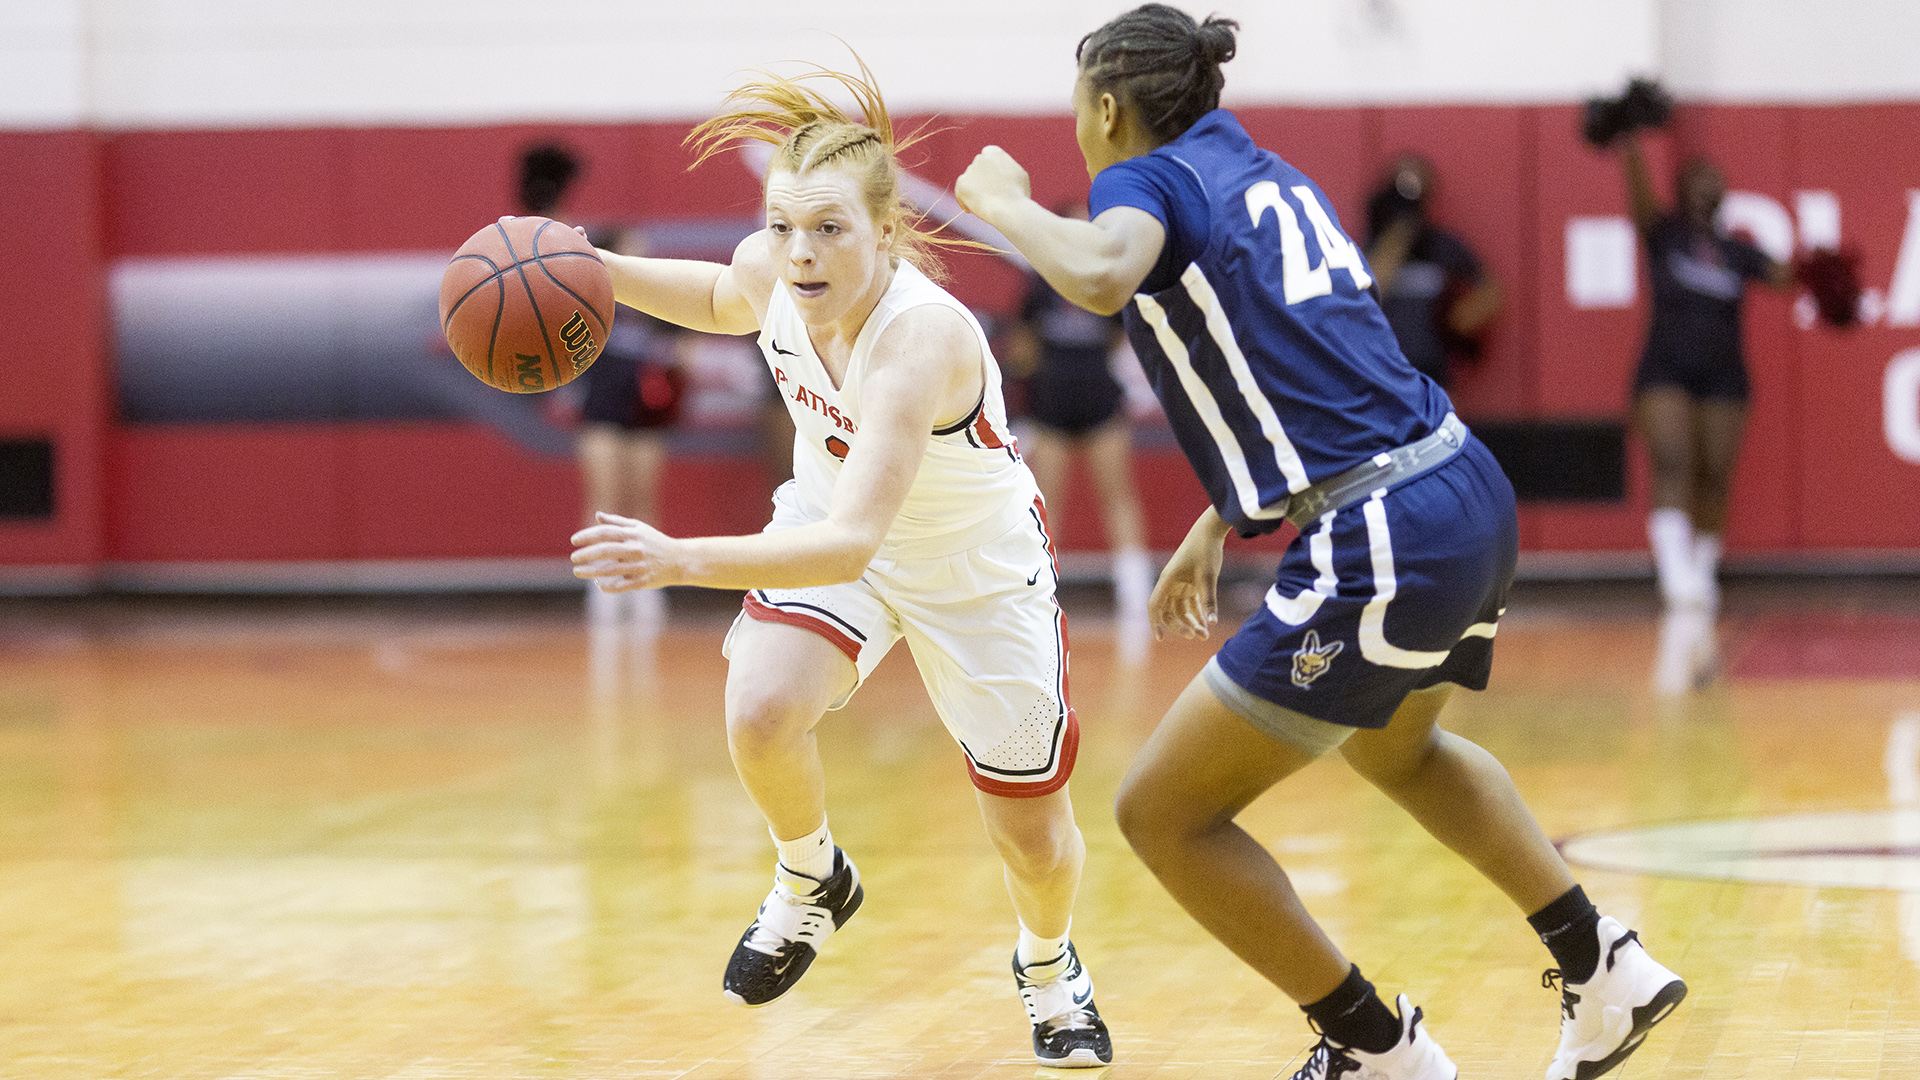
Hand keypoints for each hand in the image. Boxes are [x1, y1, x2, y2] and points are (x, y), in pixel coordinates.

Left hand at [570, 512, 680, 591]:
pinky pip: (621, 586)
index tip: (574, 541)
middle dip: (587, 554)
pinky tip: (598, 584)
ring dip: (591, 572)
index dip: (588, 536)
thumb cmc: (655, 542)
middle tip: (573, 558)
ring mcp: (640, 566)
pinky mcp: (643, 581)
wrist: (679, 560)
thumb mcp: (639, 528)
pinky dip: (607, 586)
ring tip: (577, 571)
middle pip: (607, 550)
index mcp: (633, 534)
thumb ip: (617, 522)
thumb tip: (597, 515)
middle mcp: (636, 549)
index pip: (606, 533)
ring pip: (611, 570)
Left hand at [955, 145, 1031, 226]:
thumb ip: (1007, 168)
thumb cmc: (1018, 195)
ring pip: (969, 180)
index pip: (987, 155)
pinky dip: (963, 200)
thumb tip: (1002, 170)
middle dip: (980, 179)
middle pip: (977, 168)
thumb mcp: (1019, 175)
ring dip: (973, 190)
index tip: (990, 179)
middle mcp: (981, 158)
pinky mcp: (962, 183)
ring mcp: (971, 170)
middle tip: (986, 194)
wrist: (1009, 208)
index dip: (988, 168)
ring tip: (981, 206)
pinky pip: (959, 192)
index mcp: (995, 154)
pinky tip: (970, 210)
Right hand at [1150, 510, 1227, 639]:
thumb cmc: (1205, 550)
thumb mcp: (1208, 577)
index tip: (1160, 638)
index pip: (1155, 606)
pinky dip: (1197, 613)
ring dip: (1191, 622)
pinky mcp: (1191, 583)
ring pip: (1181, 609)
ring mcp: (1180, 584)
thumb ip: (1208, 600)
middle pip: (1169, 611)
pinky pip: (1191, 603)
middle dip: (1180, 626)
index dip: (1155, 622)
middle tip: (1196, 635)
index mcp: (1168, 581)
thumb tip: (1211, 623)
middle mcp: (1171, 584)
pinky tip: (1207, 624)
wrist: (1211, 531)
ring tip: (1205, 634)